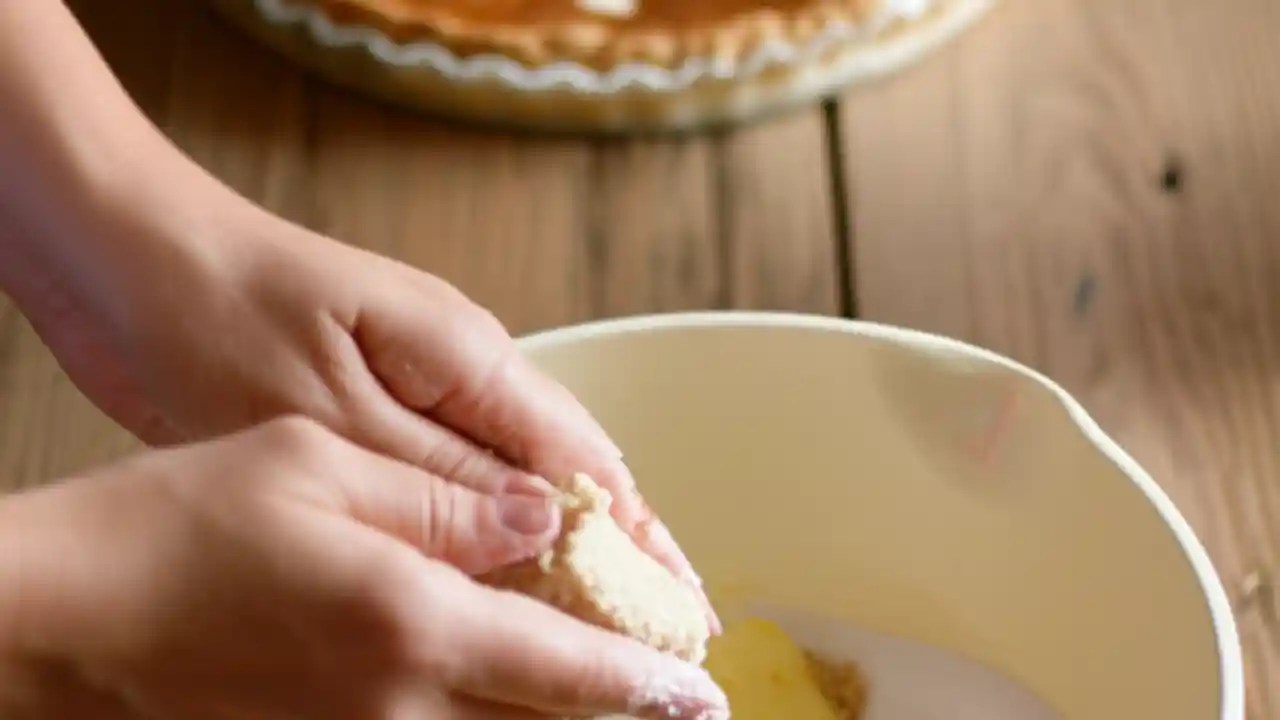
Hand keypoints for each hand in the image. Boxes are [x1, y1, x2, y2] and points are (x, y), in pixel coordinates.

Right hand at [0, 417, 728, 719]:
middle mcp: (398, 701)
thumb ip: (441, 499)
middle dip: (620, 707)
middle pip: (546, 719)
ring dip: (561, 713)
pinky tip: (506, 686)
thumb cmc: (174, 527)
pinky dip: (494, 712)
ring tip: (613, 688)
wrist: (61, 619)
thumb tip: (537, 519)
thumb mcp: (312, 464)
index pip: (567, 666)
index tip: (703, 689)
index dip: (646, 680)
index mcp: (410, 623)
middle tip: (680, 692)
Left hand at [7, 151, 715, 630]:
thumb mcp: (329, 410)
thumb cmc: (213, 313)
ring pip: (516, 479)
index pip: (585, 461)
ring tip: (600, 621)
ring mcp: (422, 384)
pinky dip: (490, 534)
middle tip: (660, 626)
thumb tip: (541, 526)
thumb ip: (438, 475)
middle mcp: (463, 367)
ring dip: (558, 547)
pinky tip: (497, 579)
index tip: (683, 604)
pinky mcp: (378, 405)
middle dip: (619, 549)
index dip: (641, 538)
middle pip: (568, 469)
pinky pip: (458, 480)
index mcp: (469, 354)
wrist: (123, 251)